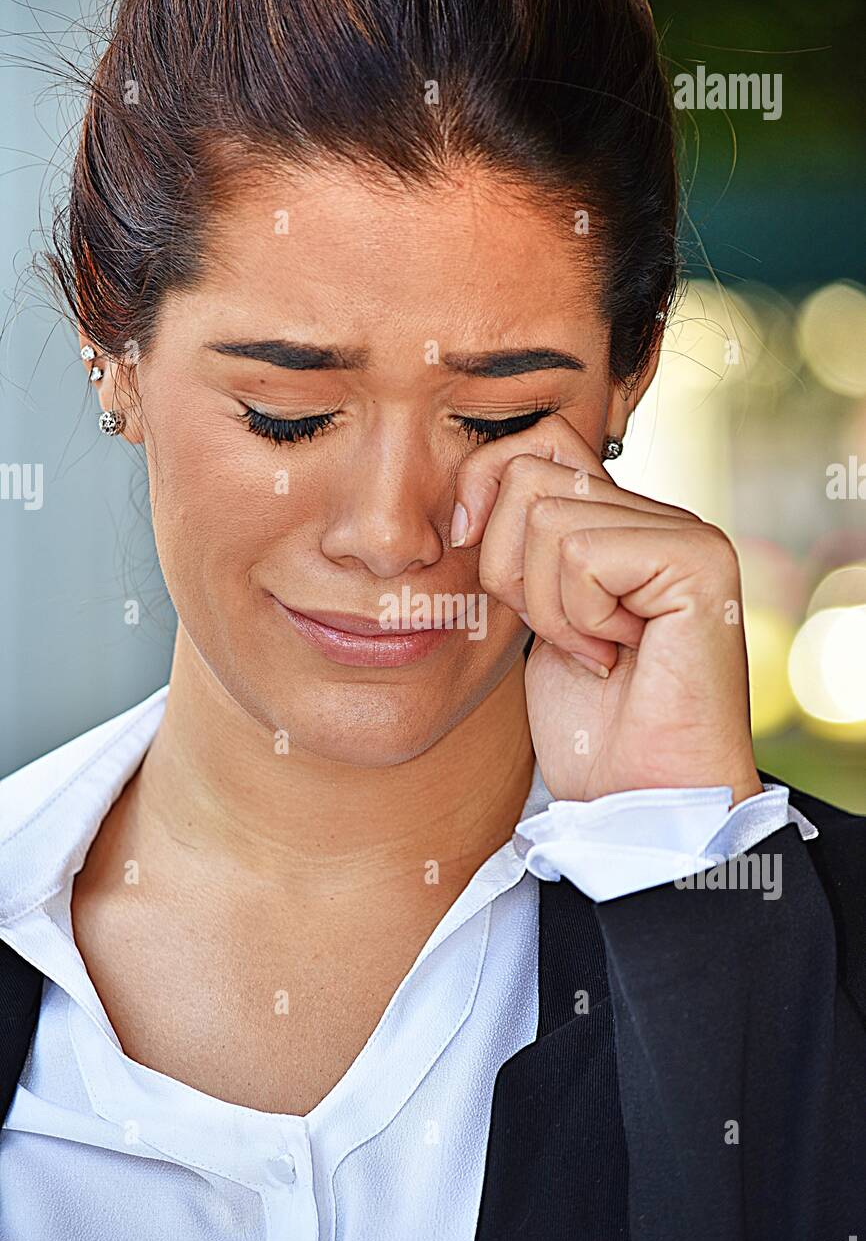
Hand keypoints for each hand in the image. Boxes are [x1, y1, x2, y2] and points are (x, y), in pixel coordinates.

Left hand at [450, 414, 763, 805]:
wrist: (636, 800)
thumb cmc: (587, 727)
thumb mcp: (535, 618)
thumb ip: (524, 547)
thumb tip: (475, 495)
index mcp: (622, 523)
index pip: (538, 440)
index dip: (485, 486)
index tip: (469, 550)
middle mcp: (660, 516)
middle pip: (529, 471)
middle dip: (506, 565)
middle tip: (558, 632)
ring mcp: (686, 533)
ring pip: (547, 515)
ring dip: (546, 607)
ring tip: (593, 652)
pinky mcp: (698, 561)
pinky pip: (582, 553)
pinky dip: (577, 619)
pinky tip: (615, 657)